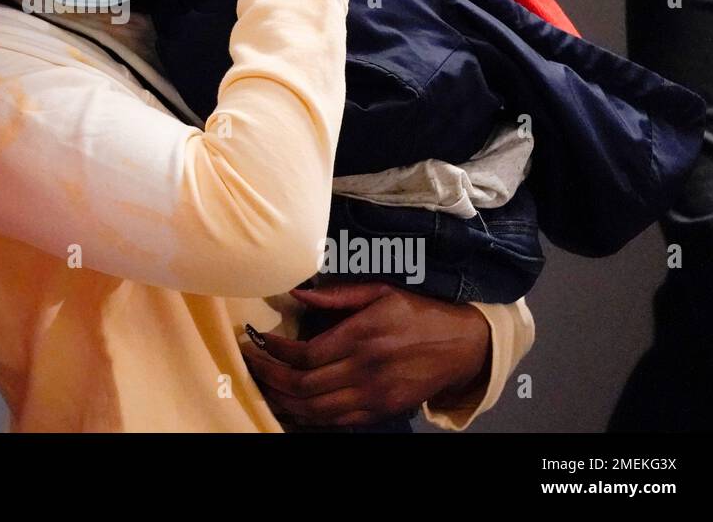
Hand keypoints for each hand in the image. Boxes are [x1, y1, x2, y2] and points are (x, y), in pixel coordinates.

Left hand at [241, 282, 490, 427]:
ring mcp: (374, 396)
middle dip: (269, 376)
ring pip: (315, 410)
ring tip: (261, 385)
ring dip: (282, 400)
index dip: (275, 351)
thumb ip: (337, 295)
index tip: (257, 339)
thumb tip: (296, 293)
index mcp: (363, 336)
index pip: (305, 354)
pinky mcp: (381, 411)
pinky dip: (307, 417)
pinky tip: (289, 405)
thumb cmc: (417, 312)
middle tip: (250, 363)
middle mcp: (366, 370)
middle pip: (304, 386)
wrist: (462, 345)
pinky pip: (336, 422)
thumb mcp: (381, 291)